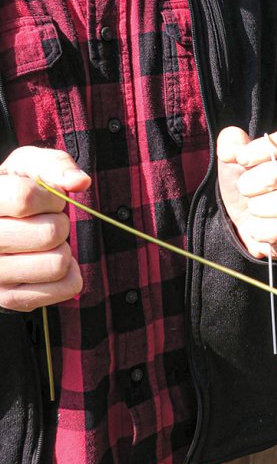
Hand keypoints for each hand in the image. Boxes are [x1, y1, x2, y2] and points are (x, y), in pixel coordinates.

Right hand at [0, 147, 90, 311]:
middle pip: (49, 233)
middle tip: (46, 223)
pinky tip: (51, 261)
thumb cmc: (13, 193)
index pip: (23, 197)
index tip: (48, 200)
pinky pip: (67, 287)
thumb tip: (79, 182)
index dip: (49, 197)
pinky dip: (71, 273)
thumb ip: (54, 164)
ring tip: (45, 243)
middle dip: (59, 223)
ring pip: (58, 263)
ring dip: (63, 249)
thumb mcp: (26, 168)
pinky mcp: (9, 298)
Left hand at [217, 125, 276, 259]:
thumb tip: (236, 151)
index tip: (242, 159)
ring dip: (255, 206)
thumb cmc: (243, 181)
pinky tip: (256, 226)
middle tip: (244, 188)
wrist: (240, 218)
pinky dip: (258, 230)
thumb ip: (230, 142)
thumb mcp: (231, 156)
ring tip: (252, 207)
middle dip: (249, 182)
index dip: (264, 147)